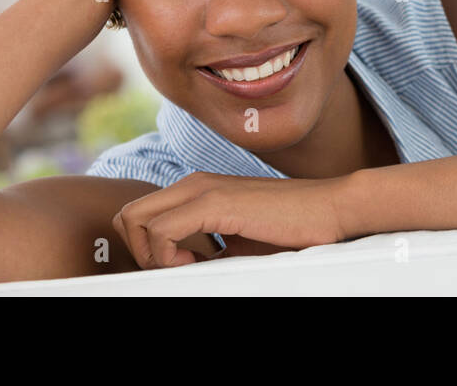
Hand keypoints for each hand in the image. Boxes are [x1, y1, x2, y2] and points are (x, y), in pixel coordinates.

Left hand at [111, 172, 350, 268]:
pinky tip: (198, 263)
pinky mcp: (214, 203)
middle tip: (175, 268)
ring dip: (151, 254)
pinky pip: (161, 232)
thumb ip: (206, 253)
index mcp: (195, 191)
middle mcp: (192, 184)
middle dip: (140, 251)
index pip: (140, 215)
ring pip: (134, 219)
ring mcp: (200, 190)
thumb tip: (182, 271)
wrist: (329, 211)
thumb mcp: (236, 245)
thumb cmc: (289, 230)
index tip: (177, 268)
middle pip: (127, 215)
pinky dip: (167, 256)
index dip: (146, 248)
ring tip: (187, 266)